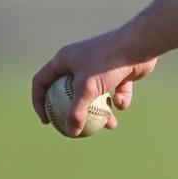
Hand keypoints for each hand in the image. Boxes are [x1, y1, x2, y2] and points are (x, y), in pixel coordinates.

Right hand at [32, 36, 157, 134]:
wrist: (138, 46)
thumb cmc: (107, 63)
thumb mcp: (87, 88)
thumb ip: (77, 112)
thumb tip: (71, 132)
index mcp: (64, 60)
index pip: (42, 81)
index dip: (39, 102)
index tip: (47, 121)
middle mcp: (80, 62)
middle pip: (69, 92)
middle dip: (74, 111)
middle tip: (75, 128)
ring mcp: (100, 67)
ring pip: (96, 95)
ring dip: (102, 111)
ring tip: (110, 125)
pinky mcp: (119, 72)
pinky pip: (116, 91)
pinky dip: (120, 99)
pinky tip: (122, 101)